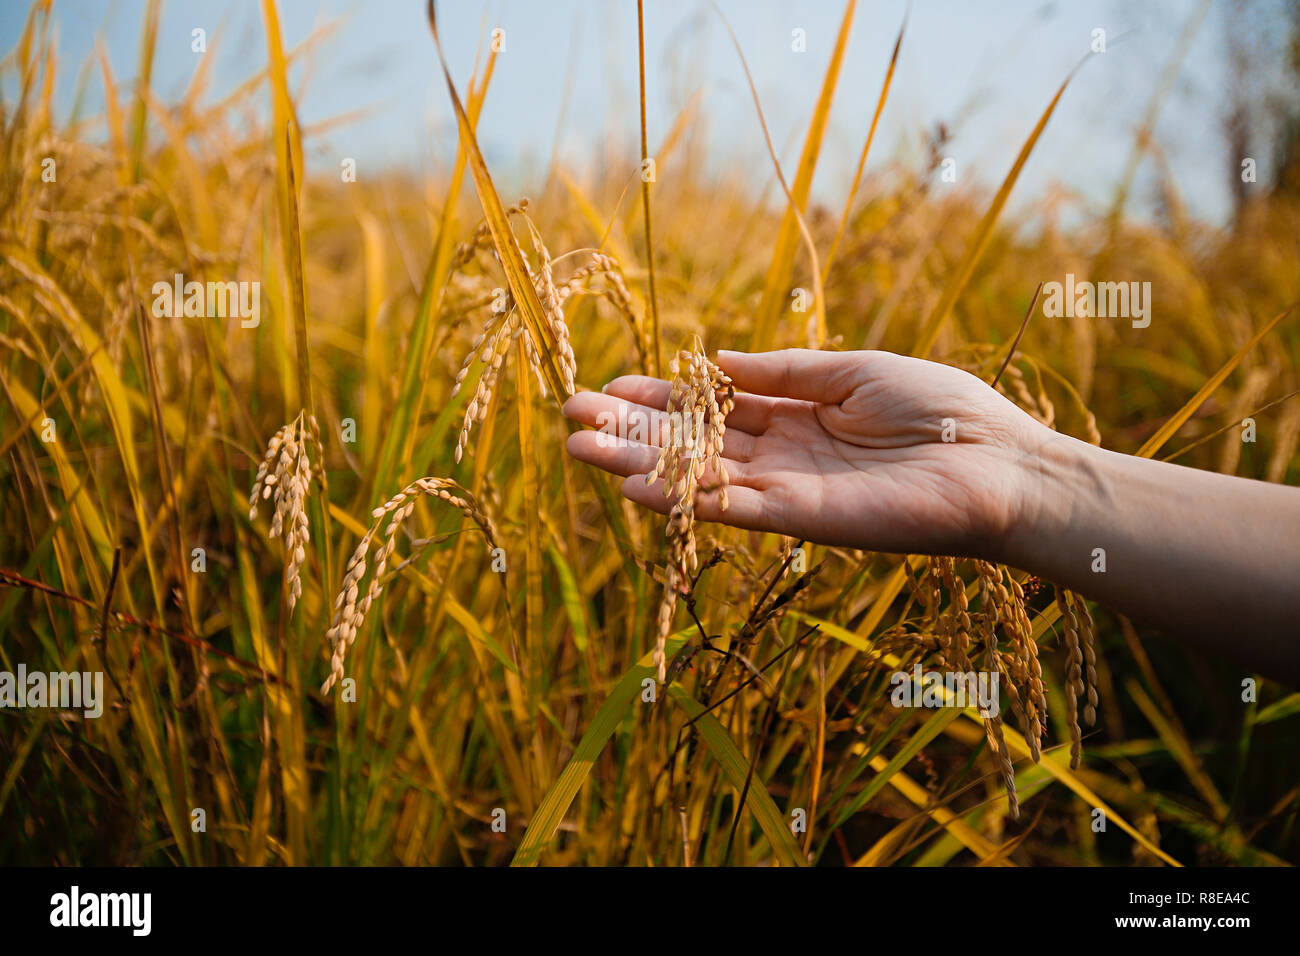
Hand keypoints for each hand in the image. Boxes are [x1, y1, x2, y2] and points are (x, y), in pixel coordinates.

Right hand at [562, 348, 1047, 557]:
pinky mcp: (803, 522)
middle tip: (572, 418)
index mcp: (796, 416)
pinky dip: (683, 499)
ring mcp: (788, 491)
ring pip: (698, 478)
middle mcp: (782, 456)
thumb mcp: (853, 371)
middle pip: (692, 443)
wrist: (1000, 464)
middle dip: (632, 430)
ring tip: (579, 450)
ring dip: (638, 466)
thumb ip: (783, 371)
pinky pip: (732, 509)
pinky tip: (635, 486)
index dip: (661, 396)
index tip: (610, 384)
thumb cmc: (941, 409)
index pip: (711, 407)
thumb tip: (714, 359)